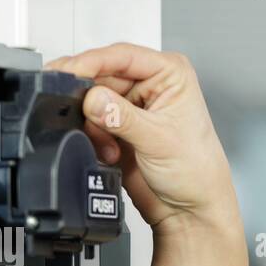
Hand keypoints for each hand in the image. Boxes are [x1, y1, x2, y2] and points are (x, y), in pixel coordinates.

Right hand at [45, 43, 237, 234]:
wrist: (191, 210)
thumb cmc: (197, 172)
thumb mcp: (158, 139)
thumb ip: (121, 117)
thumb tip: (92, 99)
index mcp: (170, 73)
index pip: (122, 56)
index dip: (91, 62)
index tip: (68, 73)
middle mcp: (151, 85)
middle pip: (101, 76)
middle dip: (90, 100)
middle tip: (80, 115)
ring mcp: (134, 106)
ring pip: (92, 100)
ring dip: (93, 124)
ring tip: (108, 145)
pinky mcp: (120, 127)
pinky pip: (91, 122)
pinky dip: (93, 137)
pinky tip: (110, 152)